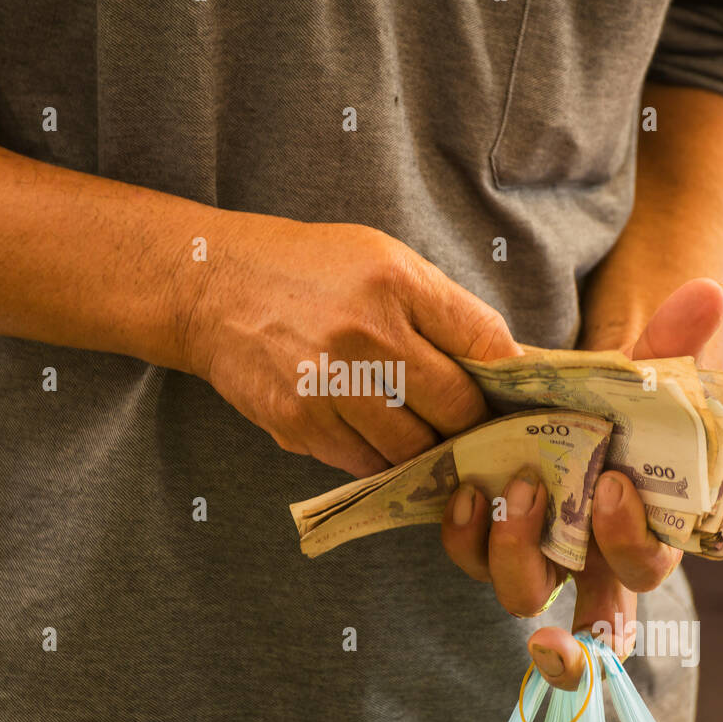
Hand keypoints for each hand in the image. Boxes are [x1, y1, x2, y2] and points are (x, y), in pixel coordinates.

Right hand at [185, 215, 521, 476]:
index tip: (512, 393)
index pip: (486, 341)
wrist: (211, 285)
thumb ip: (441, 308)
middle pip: (456, 407)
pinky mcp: (298, 422)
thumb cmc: (308, 270)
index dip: (508, 376)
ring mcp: (329, 384)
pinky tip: (373, 434)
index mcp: (395, 282)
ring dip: (425, 447)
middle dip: (470, 421)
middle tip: (469, 424)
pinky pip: (364, 462)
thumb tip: (506, 363)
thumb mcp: (381, 259)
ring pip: (412, 447)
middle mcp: (365, 334)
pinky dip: (378, 456)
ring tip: (421, 433)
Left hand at [440, 278, 722, 687]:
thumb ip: (671, 343)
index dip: (630, 546)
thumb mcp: (641, 370)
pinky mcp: (490, 534)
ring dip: (506, 547)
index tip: (612, 486)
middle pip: (578, 611)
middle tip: (535, 495)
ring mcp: (538, 551)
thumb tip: (705, 296)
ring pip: (519, 589)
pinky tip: (462, 488)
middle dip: (554, 561)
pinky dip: (464, 531)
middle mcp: (590, 557)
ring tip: (502, 484)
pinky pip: (472, 555)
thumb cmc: (617, 397)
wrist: (563, 392)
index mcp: (642, 530)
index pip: (648, 572)